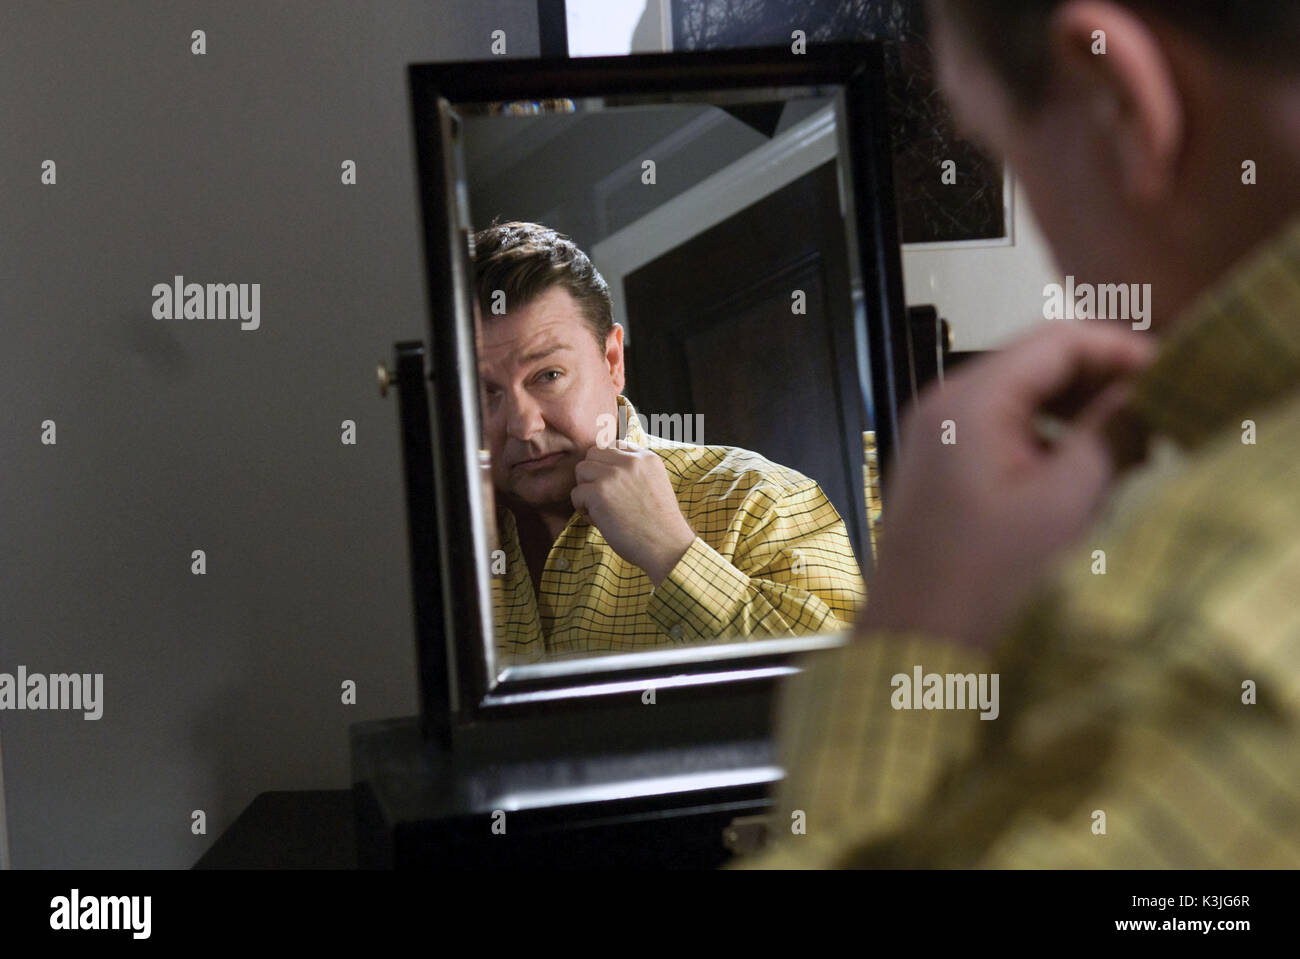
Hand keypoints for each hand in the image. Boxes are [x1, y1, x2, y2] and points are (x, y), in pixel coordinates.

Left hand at [571, 438, 696, 585]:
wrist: (666, 545)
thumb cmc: (659, 523)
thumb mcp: (655, 484)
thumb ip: (635, 471)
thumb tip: (606, 467)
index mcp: (647, 458)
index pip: (614, 446)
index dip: (606, 465)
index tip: (611, 485)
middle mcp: (631, 461)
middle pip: (593, 454)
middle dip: (593, 474)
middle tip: (603, 497)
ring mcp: (613, 475)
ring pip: (581, 470)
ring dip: (586, 490)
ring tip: (600, 509)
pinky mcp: (599, 492)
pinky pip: (577, 493)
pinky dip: (583, 509)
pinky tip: (600, 520)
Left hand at [861, 321, 1156, 650]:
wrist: (913, 648)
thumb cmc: (981, 584)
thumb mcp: (1064, 504)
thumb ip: (1109, 436)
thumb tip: (1144, 395)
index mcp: (969, 402)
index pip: (1057, 339)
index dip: (1121, 349)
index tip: (1173, 374)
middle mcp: (944, 406)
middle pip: (1037, 362)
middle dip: (1102, 381)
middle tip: (1160, 413)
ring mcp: (936, 438)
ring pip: (1022, 397)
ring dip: (1078, 412)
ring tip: (1133, 445)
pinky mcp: (939, 470)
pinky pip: (1002, 431)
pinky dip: (1047, 439)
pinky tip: (1085, 471)